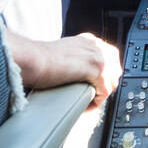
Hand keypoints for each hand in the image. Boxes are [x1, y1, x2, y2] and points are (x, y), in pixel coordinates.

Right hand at [5, 30, 122, 109]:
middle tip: (93, 97)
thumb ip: (73, 58)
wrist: (33, 59)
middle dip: (105, 85)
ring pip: (111, 82)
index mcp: (88, 40)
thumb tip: (76, 72)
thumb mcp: (62, 54)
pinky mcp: (97, 69)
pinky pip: (104, 92)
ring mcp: (98, 56)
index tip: (96, 87)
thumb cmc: (39, 59)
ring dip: (100, 95)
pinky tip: (86, 106)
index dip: (104, 75)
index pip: (108, 58)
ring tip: (88, 103)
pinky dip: (95, 102)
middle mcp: (96, 46)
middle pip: (114, 70)